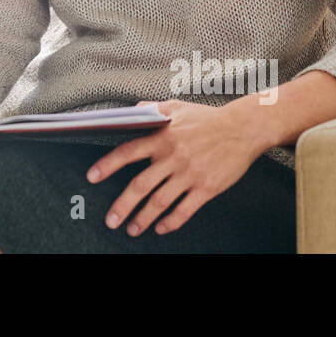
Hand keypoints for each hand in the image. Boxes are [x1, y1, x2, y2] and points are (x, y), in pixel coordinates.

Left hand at [85, 99, 265, 236]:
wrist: (243, 129)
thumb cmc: (209, 119)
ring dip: (142, 219)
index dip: (107, 165)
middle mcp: (173, 157)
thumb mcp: (177, 107)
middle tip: (110, 220)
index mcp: (162, 137)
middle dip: (122, 206)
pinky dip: (170, 222)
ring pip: (159, 202)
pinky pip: (184, 210)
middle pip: (140, 185)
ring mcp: (189, 174)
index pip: (127, 152)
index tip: (92, 177)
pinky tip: (160, 228)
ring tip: (132, 229)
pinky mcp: (206, 188)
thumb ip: (153, 109)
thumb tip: (134, 111)